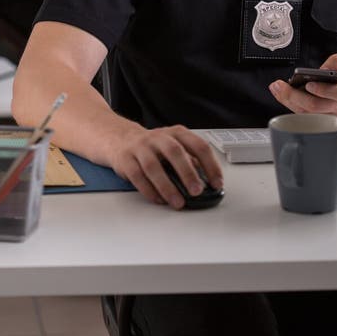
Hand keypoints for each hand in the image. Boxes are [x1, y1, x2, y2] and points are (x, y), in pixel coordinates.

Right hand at [108, 124, 223, 209]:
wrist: (120, 138)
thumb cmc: (153, 146)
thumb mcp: (174, 146)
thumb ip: (190, 160)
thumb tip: (206, 181)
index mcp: (176, 133)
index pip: (198, 145)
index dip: (210, 165)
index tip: (216, 183)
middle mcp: (159, 138)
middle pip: (175, 152)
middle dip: (188, 173)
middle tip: (197, 191)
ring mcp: (141, 147)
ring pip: (154, 166)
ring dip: (168, 187)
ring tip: (178, 202)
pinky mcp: (126, 159)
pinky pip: (137, 176)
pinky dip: (149, 190)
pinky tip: (158, 199)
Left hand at [269, 51, 336, 125]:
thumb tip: (324, 69)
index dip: (324, 90)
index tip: (309, 85)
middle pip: (319, 107)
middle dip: (295, 97)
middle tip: (280, 86)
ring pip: (311, 116)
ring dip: (291, 103)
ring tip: (278, 90)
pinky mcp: (332, 126)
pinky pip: (311, 120)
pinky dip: (296, 109)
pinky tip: (287, 98)